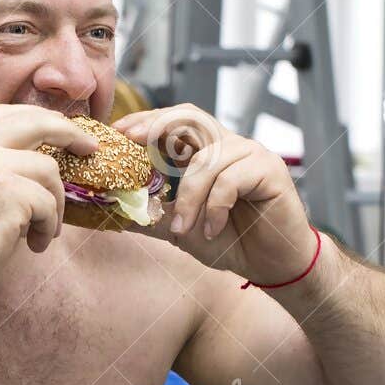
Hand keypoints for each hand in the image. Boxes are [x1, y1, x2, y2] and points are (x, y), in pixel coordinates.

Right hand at [0, 104, 97, 301]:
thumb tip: (38, 167)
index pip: (7, 113)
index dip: (40, 118)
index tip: (62, 130)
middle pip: (37, 122)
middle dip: (70, 133)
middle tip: (90, 149)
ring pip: (49, 170)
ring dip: (56, 204)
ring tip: (43, 231)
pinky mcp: (9, 193)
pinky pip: (48, 204)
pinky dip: (48, 227)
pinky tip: (34, 245)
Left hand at [113, 104, 314, 283]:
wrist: (273, 267)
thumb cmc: (231, 242)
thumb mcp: (179, 229)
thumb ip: (151, 214)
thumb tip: (110, 207)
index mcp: (207, 153)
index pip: (175, 121)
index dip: (147, 120)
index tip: (118, 131)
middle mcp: (229, 146)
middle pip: (191, 117)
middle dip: (157, 125)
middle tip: (131, 140)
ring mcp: (251, 155)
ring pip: (207, 159)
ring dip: (188, 196)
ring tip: (181, 228)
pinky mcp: (270, 170)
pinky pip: (231, 180)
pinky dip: (214, 206)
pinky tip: (212, 230)